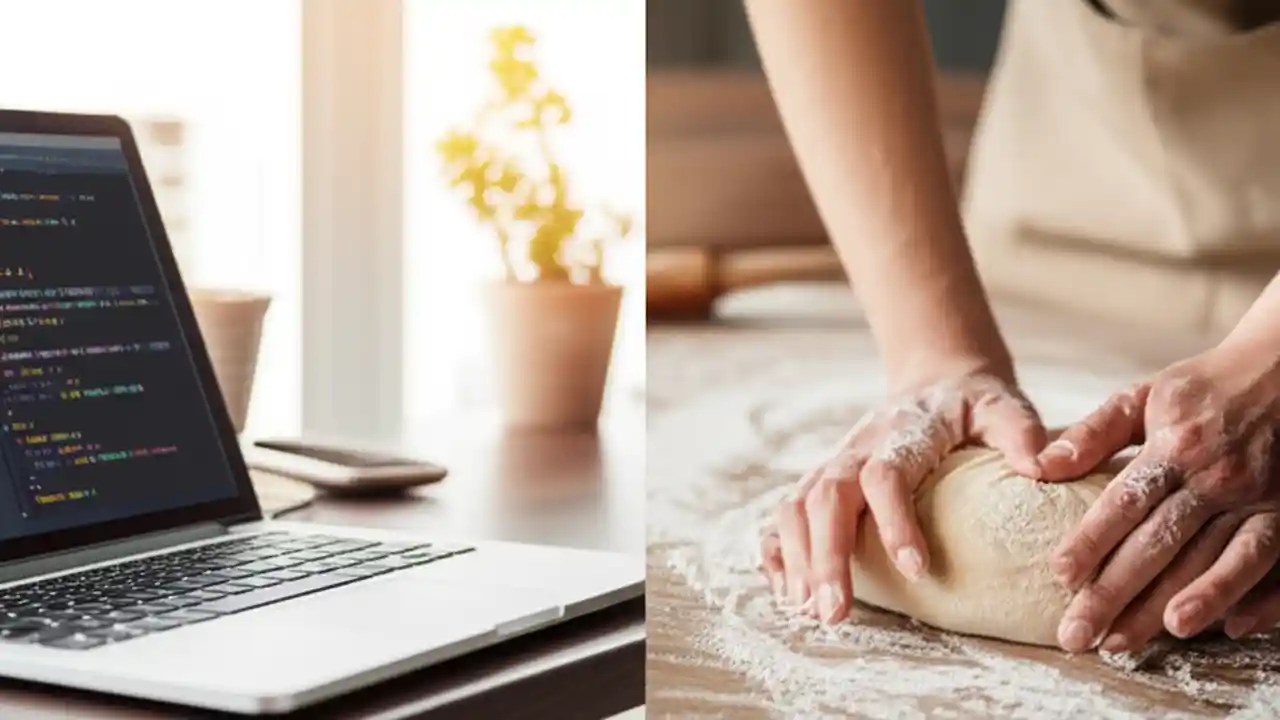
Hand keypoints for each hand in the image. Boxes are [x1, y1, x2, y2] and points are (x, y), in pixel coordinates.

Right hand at [759, 369, 1046, 623]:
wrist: (935, 382)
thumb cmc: (972, 405)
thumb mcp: (1002, 406)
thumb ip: (1019, 431)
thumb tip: (1044, 466)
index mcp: (901, 432)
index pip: (886, 474)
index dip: (895, 520)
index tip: (915, 570)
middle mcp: (856, 448)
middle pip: (827, 496)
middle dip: (826, 555)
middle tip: (834, 612)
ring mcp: (832, 464)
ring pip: (797, 507)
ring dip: (798, 558)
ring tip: (809, 610)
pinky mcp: (820, 481)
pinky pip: (785, 515)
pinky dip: (777, 550)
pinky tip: (786, 591)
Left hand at [1038, 344, 1279, 652]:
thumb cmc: (1201, 389)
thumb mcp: (1142, 397)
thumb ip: (1092, 434)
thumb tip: (1039, 466)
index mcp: (1174, 447)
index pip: (1124, 503)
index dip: (1091, 541)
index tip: (1060, 576)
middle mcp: (1216, 477)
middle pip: (1160, 545)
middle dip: (1114, 594)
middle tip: (1078, 636)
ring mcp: (1259, 498)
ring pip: (1215, 562)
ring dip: (1177, 603)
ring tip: (1134, 639)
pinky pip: (1277, 562)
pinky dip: (1257, 598)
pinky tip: (1226, 628)